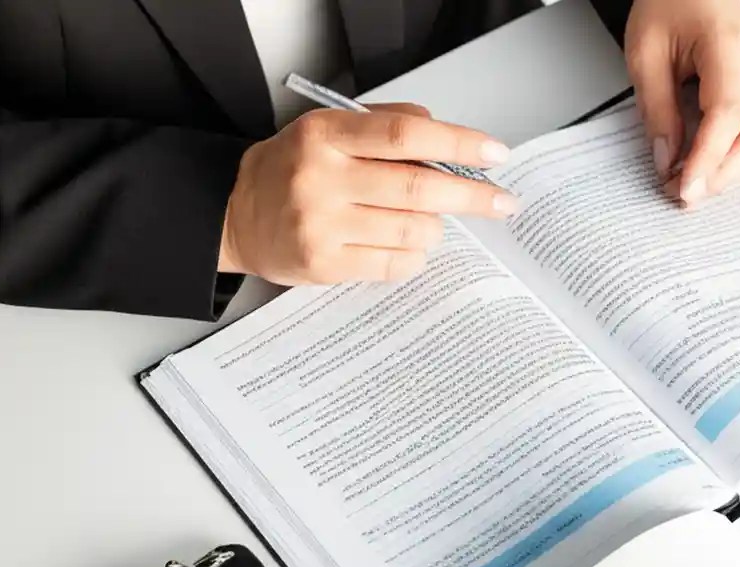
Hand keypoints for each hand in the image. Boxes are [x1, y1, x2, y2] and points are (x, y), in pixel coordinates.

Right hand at [218, 103, 516, 284]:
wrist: (237, 215)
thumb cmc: (295, 169)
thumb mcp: (330, 131)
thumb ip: (386, 126)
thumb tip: (447, 137)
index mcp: (325, 137)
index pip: (404, 134)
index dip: (457, 142)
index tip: (495, 153)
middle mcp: (320, 180)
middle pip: (417, 187)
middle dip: (471, 195)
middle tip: (502, 201)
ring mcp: (320, 227)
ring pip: (412, 230)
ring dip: (435, 227)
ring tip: (428, 221)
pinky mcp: (323, 266)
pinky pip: (394, 264)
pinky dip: (414, 255)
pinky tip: (405, 245)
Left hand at [624, 0, 739, 204]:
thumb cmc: (673, 7)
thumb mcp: (646, 52)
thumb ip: (656, 108)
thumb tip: (667, 159)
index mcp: (730, 47)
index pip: (728, 114)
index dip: (706, 158)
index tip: (683, 188)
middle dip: (721, 176)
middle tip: (682, 195)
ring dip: (732, 176)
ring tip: (692, 184)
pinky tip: (710, 170)